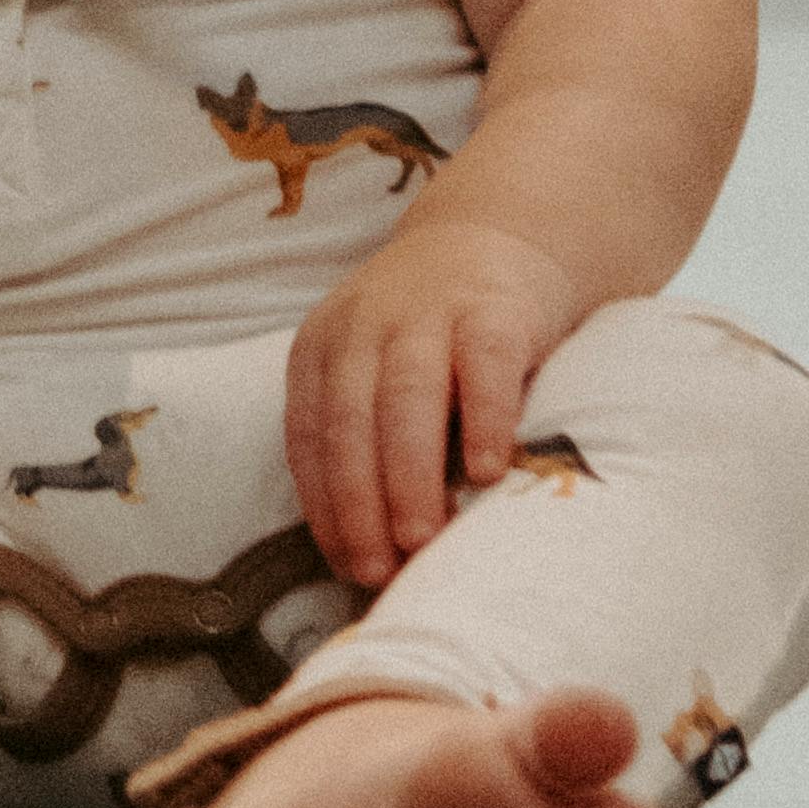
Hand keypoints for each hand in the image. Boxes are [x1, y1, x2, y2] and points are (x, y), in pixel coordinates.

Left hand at [284, 219, 583, 592]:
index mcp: (323, 348)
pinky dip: (482, 419)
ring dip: (409, 474)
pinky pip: (483, 366)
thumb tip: (365, 552)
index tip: (345, 565)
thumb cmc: (432, 336)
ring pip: (406, 397)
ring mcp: (429, 312)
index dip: (324, 505)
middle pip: (350, 421)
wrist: (499, 237)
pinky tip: (487, 472)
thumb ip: (366, 437)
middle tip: (379, 570)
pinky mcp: (494, 310)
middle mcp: (365, 326)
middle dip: (359, 502)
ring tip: (423, 539)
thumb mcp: (376, 369)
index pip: (308, 435)